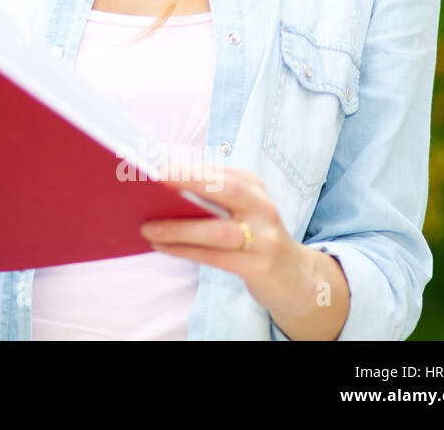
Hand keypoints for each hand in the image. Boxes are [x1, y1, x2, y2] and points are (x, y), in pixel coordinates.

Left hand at [139, 166, 311, 321]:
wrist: (296, 278)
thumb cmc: (253, 237)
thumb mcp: (241, 211)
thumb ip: (211, 198)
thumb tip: (163, 189)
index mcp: (254, 188)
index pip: (222, 173)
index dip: (191, 168)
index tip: (160, 165)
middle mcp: (262, 208)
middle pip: (228, 190)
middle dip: (192, 181)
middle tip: (157, 180)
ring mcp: (264, 238)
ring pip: (219, 230)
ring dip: (179, 229)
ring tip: (147, 228)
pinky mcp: (258, 267)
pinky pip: (216, 257)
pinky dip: (185, 251)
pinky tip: (162, 247)